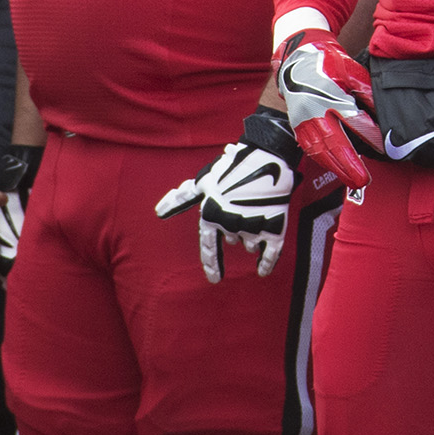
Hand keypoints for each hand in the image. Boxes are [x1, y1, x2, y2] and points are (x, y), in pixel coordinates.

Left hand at [156, 113, 298, 282]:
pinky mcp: (274, 228)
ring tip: (256, 212)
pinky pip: (270, 254)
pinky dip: (267, 263)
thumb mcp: (204, 182)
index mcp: (211, 215)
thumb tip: (159, 213)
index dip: (211, 264)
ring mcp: (252, 228)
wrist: (267, 155)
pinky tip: (262, 270)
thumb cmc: (232, 166)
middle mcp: (229, 225)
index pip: (209, 247)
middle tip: (243, 208)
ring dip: (251, 236)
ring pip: (249, 245)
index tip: (214, 279)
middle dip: (236, 231)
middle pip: (233, 240)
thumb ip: (182, 199)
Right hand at [275, 29, 381, 189]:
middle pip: (333, 141)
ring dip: (337, 168)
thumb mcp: (353, 73)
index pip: (352, 118)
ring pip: (320, 150)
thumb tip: (382, 115)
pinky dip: (324, 161)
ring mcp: (304, 120)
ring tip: (352, 181)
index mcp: (330, 94)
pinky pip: (310, 148)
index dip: (369, 133)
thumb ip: (368, 93)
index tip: (383, 147)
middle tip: (363, 180)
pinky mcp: (298, 126)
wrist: (298, 60)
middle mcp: (315, 110)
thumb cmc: (329, 64)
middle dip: (349, 163)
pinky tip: (335, 170)